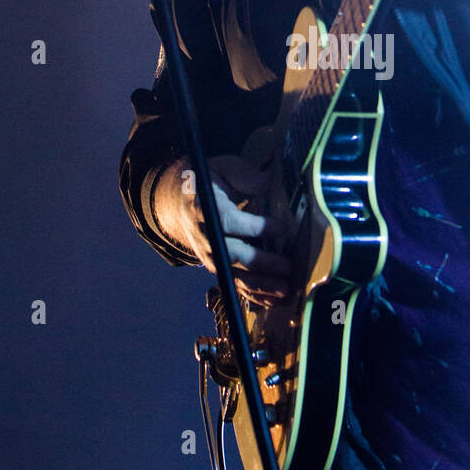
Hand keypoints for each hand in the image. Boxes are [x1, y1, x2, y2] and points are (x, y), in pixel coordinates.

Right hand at [152, 153, 290, 306]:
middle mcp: (205, 236)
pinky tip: (274, 300)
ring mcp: (210, 256)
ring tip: (285, 291)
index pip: (230, 221)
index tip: (281, 228)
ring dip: (261, 286)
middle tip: (287, 267)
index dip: (255, 227)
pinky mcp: (217, 268)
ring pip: (235, 276)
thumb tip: (269, 180)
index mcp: (205, 208)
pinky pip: (236, 285)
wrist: (181, 204)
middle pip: (232, 255)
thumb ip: (245, 174)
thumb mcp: (223, 169)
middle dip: (261, 263)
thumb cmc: (209, 184)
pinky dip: (255, 296)